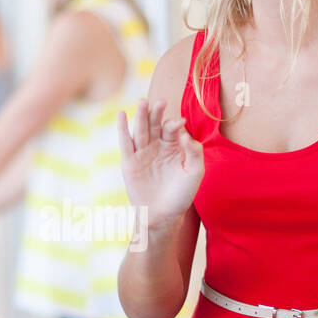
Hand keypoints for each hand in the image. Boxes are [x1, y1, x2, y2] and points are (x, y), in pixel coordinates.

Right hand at [117, 98, 204, 228]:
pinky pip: (125, 143)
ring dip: (141, 116)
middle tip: (160, 102)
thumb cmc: (182, 195)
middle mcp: (156, 145)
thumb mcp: (194, 172)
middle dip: (157, 112)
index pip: (172, 128)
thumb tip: (185, 133)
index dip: (175, 124)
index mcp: (173, 145)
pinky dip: (122, 129)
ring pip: (140, 130)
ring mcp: (142, 153)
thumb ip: (194, 152)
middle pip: (155, 124)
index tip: (180, 123)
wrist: (164, 215)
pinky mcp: (129, 162)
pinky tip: (122, 115)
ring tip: (143, 102)